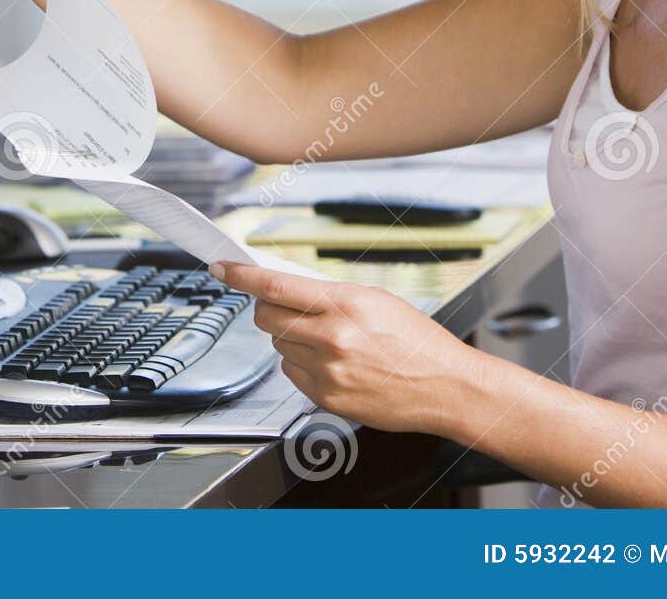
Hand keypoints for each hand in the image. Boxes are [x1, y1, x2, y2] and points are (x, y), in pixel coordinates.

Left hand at [211, 261, 478, 433]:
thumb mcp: (376, 299)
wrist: (446, 386)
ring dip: (291, 339)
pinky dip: (303, 365)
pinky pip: (292, 374)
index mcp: (344, 304)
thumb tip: (287, 288)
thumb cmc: (417, 341)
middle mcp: (331, 338)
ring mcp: (327, 371)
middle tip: (285, 308)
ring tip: (328, 341)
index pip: (275, 286)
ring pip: (279, 347)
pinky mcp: (327, 398)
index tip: (220, 268)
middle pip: (267, 318)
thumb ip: (329, 294)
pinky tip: (333, 364)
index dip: (240, 276)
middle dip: (268, 309)